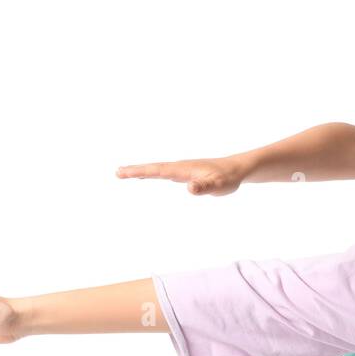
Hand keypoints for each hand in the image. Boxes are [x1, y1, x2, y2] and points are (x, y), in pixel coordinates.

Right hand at [116, 155, 245, 195]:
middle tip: (117, 172)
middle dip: (135, 170)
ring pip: (157, 170)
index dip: (140, 171)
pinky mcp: (185, 174)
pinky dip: (151, 174)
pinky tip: (146, 177)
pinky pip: (163, 173)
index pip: (157, 170)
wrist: (237, 169)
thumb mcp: (218, 185)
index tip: (123, 172)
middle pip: (153, 168)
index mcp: (183, 169)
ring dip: (141, 172)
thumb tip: (189, 188)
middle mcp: (179, 167)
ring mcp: (181, 170)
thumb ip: (204, 186)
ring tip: (124, 174)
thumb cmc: (228, 178)